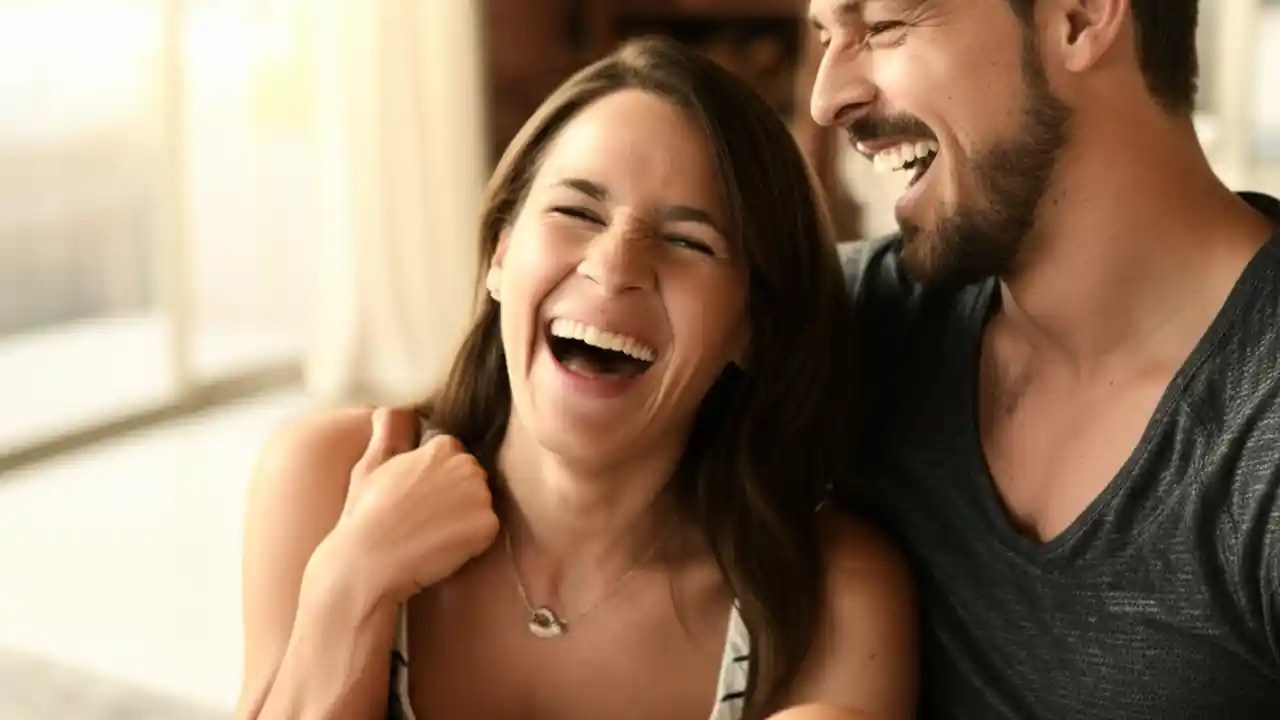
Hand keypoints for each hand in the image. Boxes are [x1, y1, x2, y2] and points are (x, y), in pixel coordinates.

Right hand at [324, 408, 499, 606]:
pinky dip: (471, 543)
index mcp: (443, 447)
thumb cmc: (364, 516)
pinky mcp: (487, 525)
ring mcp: (480, 495)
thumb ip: (386, 434)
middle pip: (473, 479)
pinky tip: (442, 548)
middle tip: (425, 519)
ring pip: (481, 505)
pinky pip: (486, 532)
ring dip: (464, 520)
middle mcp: (467, 465)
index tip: (419, 498)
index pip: (456, 457)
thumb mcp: (370, 465)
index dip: (438, 480)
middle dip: (456, 497)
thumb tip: (388, 411)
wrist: (368, 561)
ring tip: (431, 534)